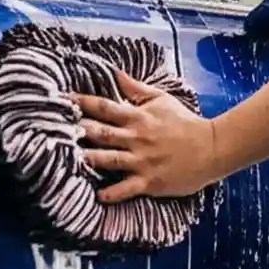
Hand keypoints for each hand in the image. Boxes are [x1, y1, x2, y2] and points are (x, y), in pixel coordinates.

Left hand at [71, 69, 219, 202]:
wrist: (212, 147)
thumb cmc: (185, 122)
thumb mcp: (162, 99)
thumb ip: (136, 88)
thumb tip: (115, 71)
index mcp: (138, 117)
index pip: (104, 106)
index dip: (82, 102)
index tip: (62, 99)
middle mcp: (137, 138)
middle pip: (102, 132)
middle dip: (79, 130)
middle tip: (56, 129)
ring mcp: (143, 161)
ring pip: (110, 159)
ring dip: (90, 159)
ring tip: (71, 158)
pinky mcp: (150, 181)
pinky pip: (127, 188)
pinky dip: (113, 193)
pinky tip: (98, 196)